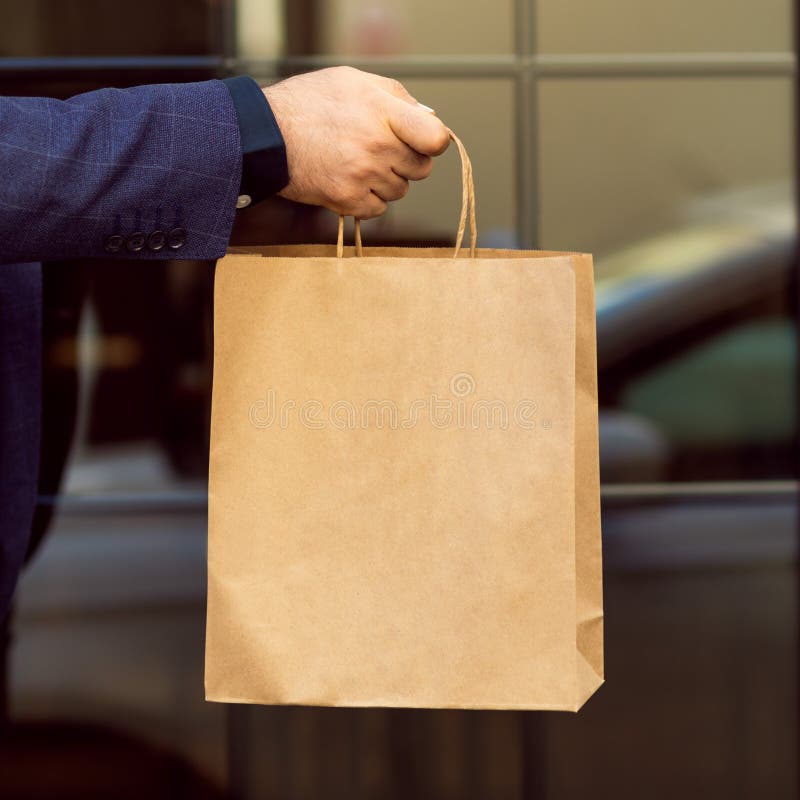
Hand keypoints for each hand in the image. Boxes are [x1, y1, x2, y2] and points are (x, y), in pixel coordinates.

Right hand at [263, 67, 450, 219]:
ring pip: (399, 191)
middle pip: (420, 169)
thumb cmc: (309, 103)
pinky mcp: (347, 199)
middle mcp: (376, 145)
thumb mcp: (354, 81)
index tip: (422, 141)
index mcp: (383, 112)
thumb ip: (396, 96)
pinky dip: (368, 199)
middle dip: (406, 161)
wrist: (267, 134)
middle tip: (380, 149)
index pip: (435, 139)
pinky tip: (349, 180)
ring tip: (358, 162)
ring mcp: (362, 175)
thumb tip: (430, 119)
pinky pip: (378, 209)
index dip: (433, 142)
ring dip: (385, 181)